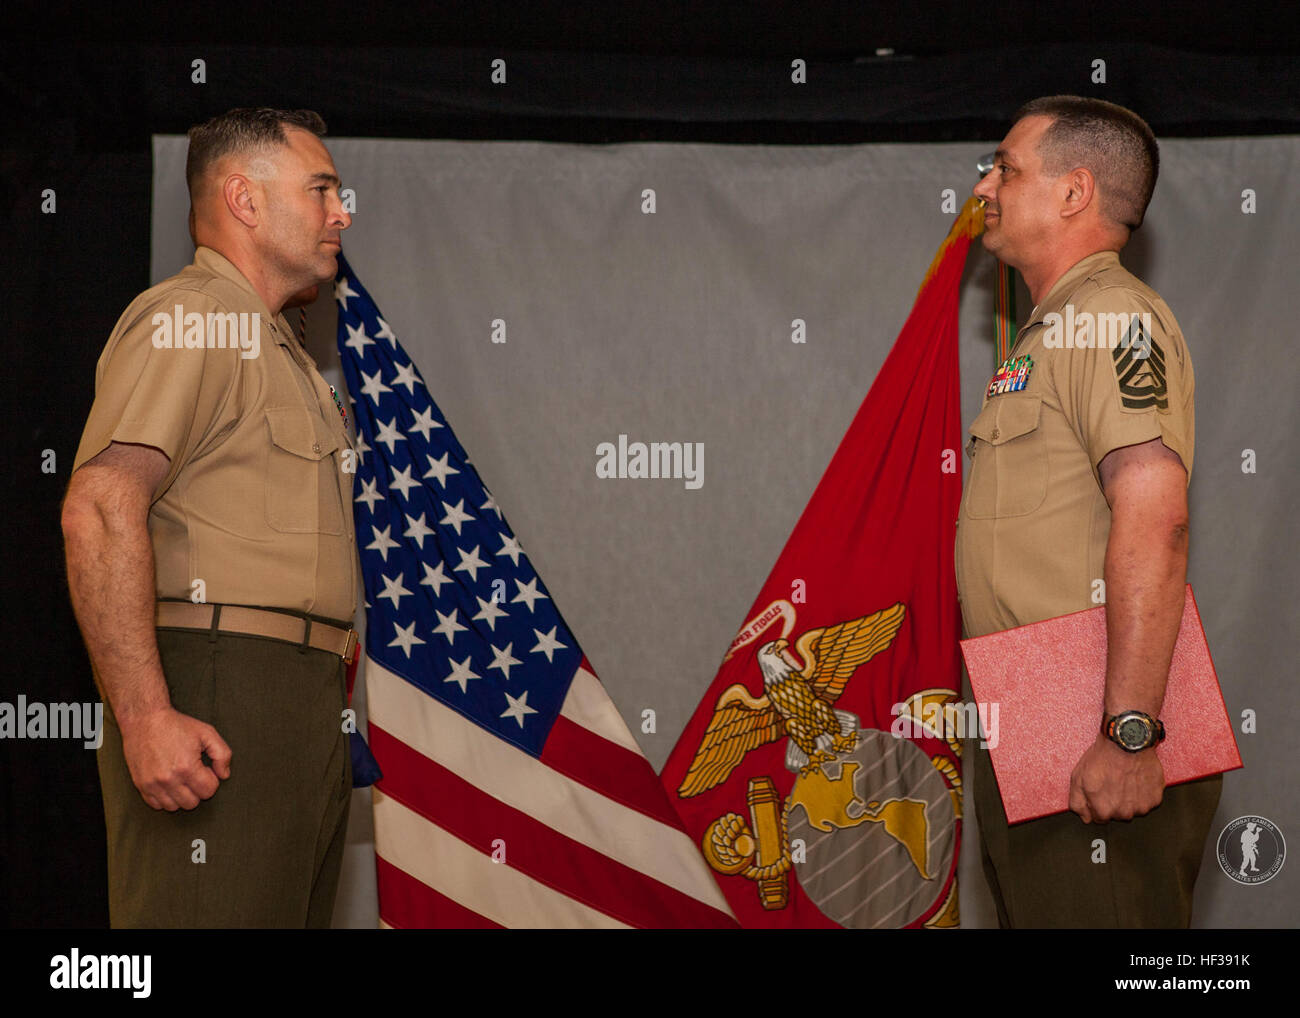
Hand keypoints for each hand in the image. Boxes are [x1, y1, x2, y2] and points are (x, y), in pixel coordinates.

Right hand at [118, 707, 232, 810]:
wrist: (145, 719)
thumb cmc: (177, 725)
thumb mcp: (207, 733)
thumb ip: (223, 754)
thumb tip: (224, 775)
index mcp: (187, 767)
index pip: (208, 791)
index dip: (211, 780)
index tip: (205, 768)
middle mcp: (168, 779)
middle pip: (192, 803)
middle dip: (197, 790)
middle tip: (194, 774)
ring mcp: (152, 784)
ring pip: (174, 807)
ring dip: (181, 795)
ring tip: (181, 778)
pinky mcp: (140, 785)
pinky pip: (156, 805)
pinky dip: (165, 798)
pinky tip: (168, 783)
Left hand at [1068, 734, 1163, 823]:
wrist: (1126, 741)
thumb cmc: (1103, 757)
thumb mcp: (1078, 777)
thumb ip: (1078, 802)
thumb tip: (1085, 817)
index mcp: (1104, 810)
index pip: (1099, 818)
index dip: (1098, 803)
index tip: (1100, 791)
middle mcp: (1124, 813)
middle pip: (1117, 815)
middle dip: (1114, 802)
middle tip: (1112, 782)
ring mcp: (1142, 806)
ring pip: (1134, 809)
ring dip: (1130, 799)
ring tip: (1125, 779)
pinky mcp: (1155, 797)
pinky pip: (1148, 800)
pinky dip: (1143, 792)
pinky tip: (1136, 778)